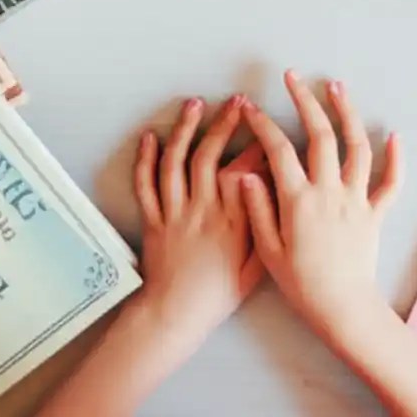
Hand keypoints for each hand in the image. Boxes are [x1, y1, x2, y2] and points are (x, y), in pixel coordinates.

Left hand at [131, 96, 264, 346]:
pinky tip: (150, 138)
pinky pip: (145, 184)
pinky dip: (145, 158)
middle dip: (224, 123)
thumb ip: (264, 228)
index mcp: (231, 221)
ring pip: (177, 162)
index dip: (255, 143)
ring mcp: (175, 212)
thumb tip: (271, 194)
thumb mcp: (256, 267)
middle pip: (209, 155)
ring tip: (195, 105)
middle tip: (235, 102)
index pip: (243, 170)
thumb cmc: (217, 295)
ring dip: (186, 129)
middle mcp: (202, 210)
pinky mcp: (153, 219)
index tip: (264, 125)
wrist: (176, 313)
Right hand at [239, 71, 401, 339]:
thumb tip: (245, 174)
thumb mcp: (268, 250)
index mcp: (299, 200)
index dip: (263, 124)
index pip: (278, 150)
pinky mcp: (375, 213)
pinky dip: (396, 157)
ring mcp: (356, 200)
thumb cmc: (302, 285)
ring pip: (357, 147)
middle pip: (320, 135)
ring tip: (337, 88)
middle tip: (294, 77)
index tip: (251, 107)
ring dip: (347, 113)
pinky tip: (394, 134)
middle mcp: (330, 192)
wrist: (343, 308)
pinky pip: (391, 182)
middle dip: (305, 101)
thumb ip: (258, 208)